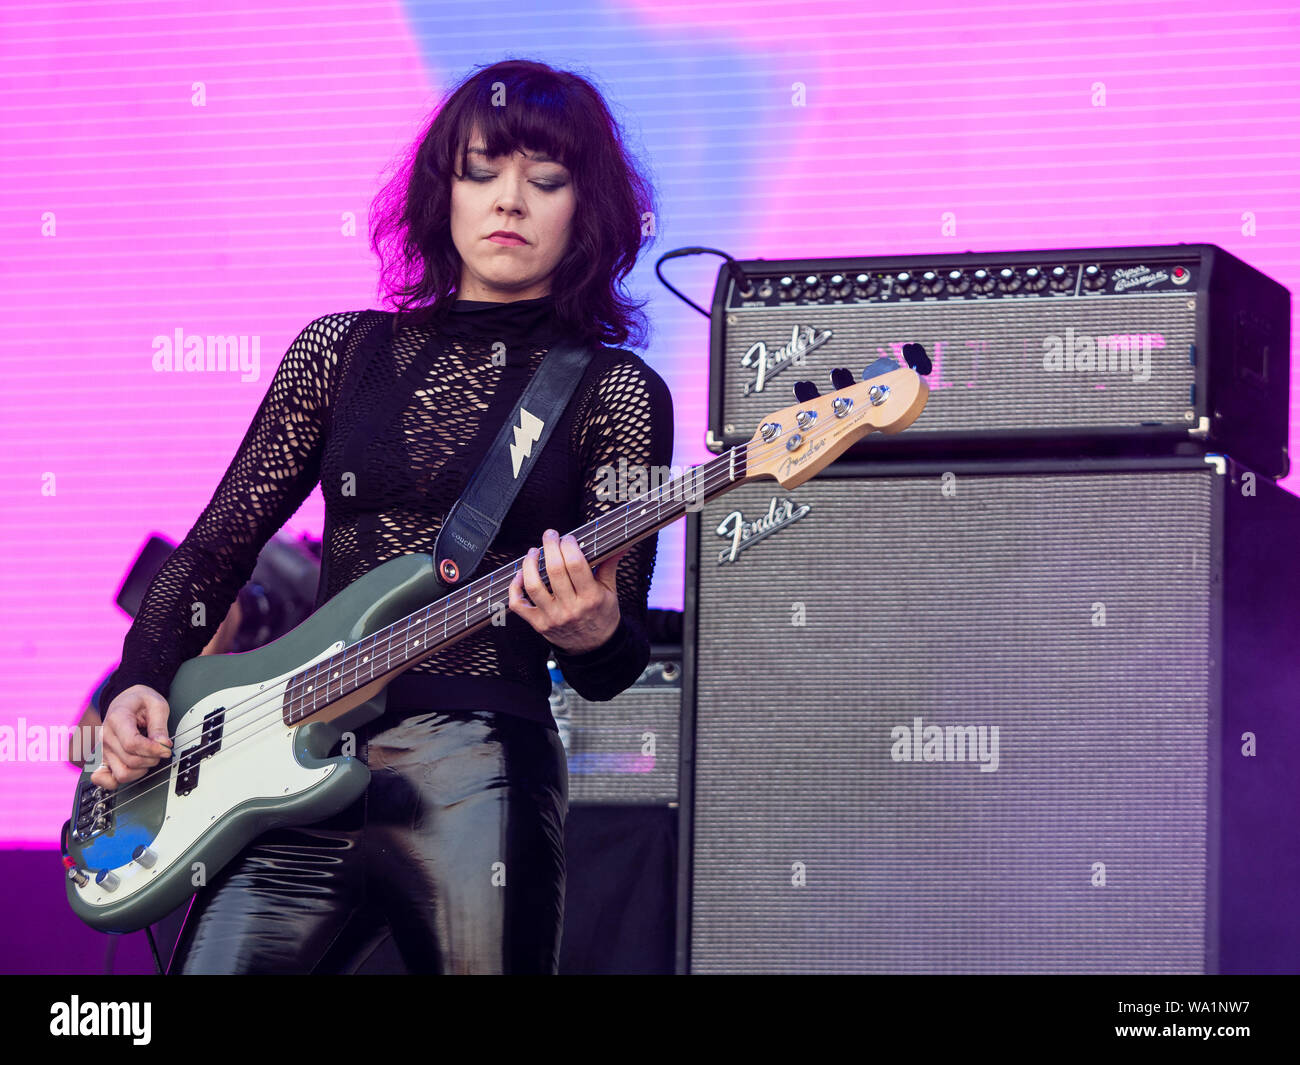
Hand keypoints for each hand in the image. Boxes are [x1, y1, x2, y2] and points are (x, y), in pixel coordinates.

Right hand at [90, 684, 172, 790]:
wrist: (126, 699)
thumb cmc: (141, 701)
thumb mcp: (157, 705)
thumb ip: (159, 725)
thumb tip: (163, 745)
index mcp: (117, 718)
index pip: (132, 743)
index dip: (152, 750)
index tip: (166, 748)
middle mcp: (106, 736)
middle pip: (129, 760)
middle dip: (152, 759)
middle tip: (162, 751)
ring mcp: (104, 749)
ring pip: (121, 773)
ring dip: (141, 770)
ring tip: (150, 757)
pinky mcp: (104, 758)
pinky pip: (104, 779)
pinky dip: (117, 782)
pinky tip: (132, 772)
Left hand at [509, 528, 627, 653]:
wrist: (595, 648)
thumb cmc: (602, 615)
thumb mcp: (610, 592)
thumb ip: (609, 566)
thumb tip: (620, 545)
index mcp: (591, 598)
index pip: (575, 564)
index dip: (569, 545)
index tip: (568, 538)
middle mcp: (570, 608)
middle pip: (554, 570)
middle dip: (550, 546)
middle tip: (550, 535)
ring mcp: (552, 617)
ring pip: (533, 585)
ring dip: (529, 564)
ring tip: (533, 552)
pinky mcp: (538, 624)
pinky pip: (518, 605)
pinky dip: (515, 588)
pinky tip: (520, 575)